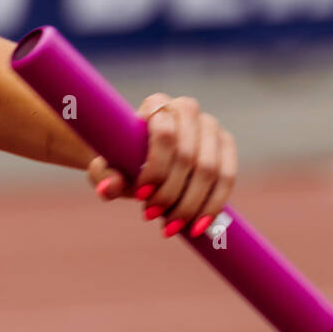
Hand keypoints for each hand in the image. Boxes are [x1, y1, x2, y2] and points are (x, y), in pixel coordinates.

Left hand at [86, 94, 237, 238]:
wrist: (143, 160)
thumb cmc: (123, 161)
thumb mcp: (108, 168)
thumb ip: (105, 176)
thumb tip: (108, 188)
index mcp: (156, 104)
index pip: (164, 134)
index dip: (155, 168)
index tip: (140, 197)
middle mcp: (188, 109)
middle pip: (188, 155)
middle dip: (171, 193)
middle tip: (152, 218)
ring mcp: (211, 126)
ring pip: (210, 170)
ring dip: (191, 204)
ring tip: (171, 227)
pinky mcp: (226, 146)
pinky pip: (227, 178)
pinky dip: (213, 205)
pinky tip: (198, 226)